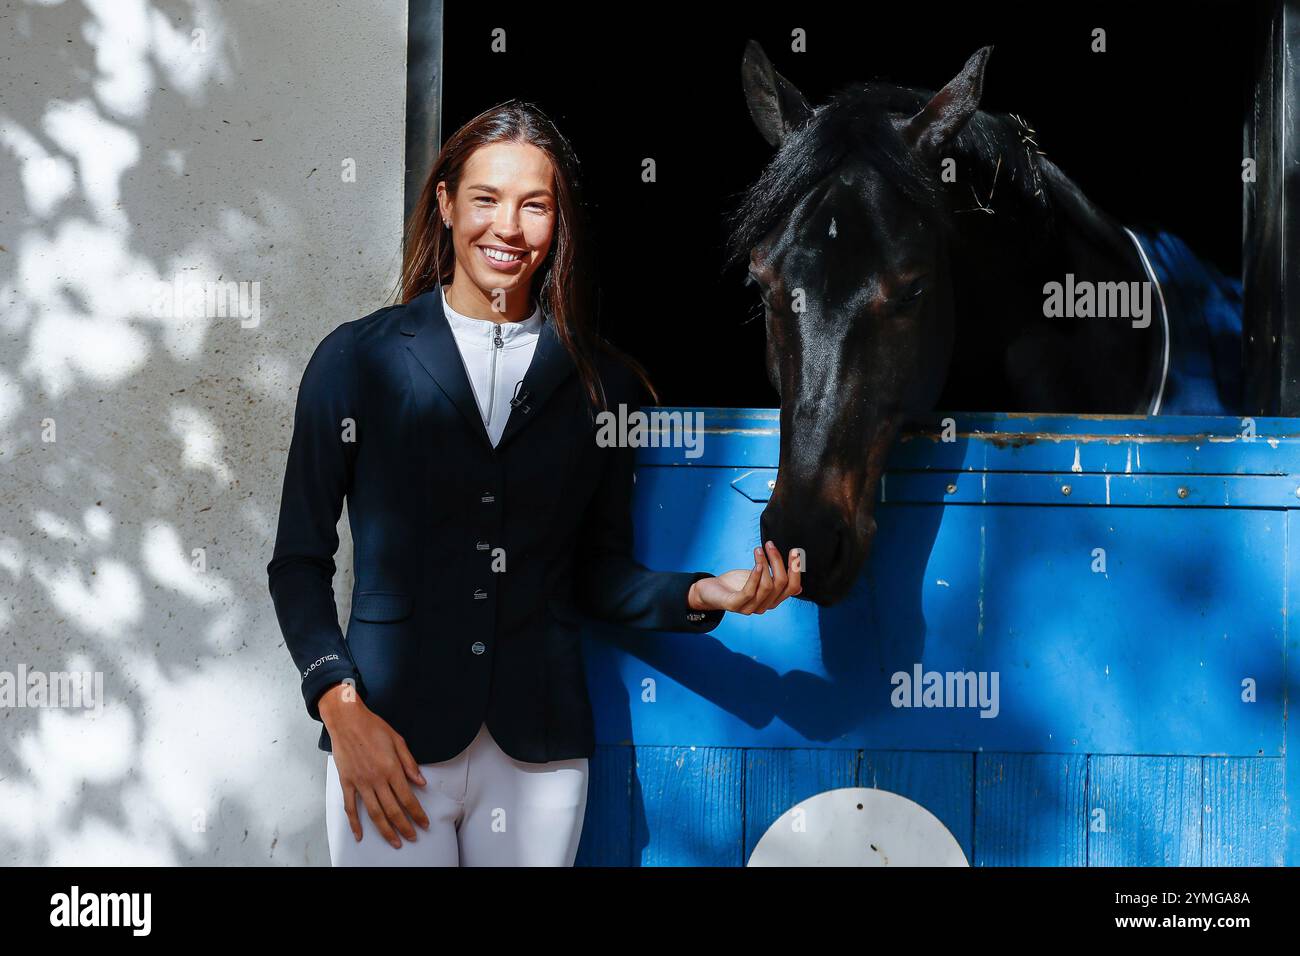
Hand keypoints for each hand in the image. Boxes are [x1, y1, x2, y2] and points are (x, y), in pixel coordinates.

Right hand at [319, 683, 429, 848]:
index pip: (408, 798)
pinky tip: (360, 835)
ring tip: (395, 841)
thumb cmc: (373, 727)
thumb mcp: (398, 740)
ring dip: (385, 830)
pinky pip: (350, 807)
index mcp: (391, 768)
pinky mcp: (347, 782)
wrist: (347, 720)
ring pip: (374, 813)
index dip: (417, 813)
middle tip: (413, 837)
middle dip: (404, 827)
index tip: (424, 823)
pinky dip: (354, 823)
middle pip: (393, 810)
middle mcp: (376, 779)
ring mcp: (360, 782)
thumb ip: (410, 763)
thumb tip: (421, 782)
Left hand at [688, 540, 802, 614]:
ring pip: (768, 586)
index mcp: (773, 599)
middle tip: (770, 545)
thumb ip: (775, 581)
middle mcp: (764, 606)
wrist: (710, 591)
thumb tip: (799, 586)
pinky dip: (756, 576)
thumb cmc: (735, 583)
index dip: (796, 569)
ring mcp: (750, 608)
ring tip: (758, 549)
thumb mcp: (758, 579)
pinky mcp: (735, 605)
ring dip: (765, 563)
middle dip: (778, 561)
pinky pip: (750, 591)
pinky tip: (757, 563)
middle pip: (781, 584)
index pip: (792, 588)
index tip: (794, 551)